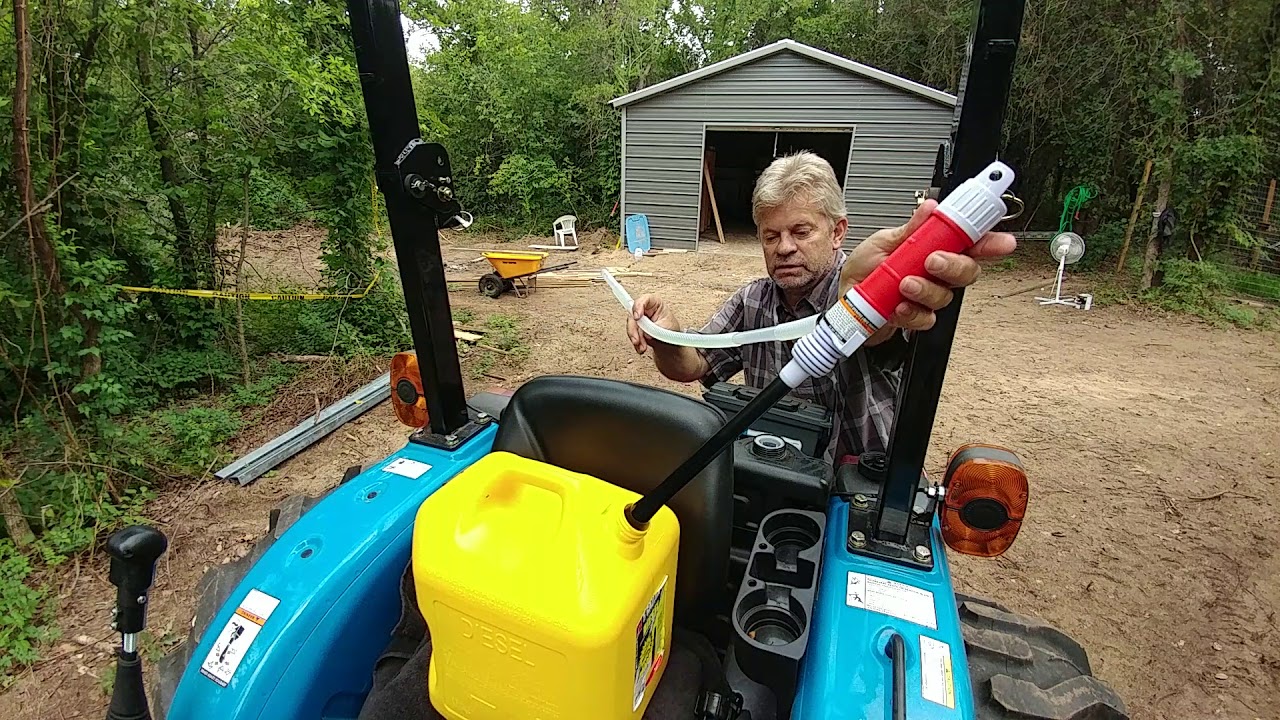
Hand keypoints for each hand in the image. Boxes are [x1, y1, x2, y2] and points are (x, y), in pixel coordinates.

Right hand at [627, 294, 681, 354]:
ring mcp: (640, 319)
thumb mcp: (667, 327)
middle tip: (637, 339)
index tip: (637, 317)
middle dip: (634, 329)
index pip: (644, 300)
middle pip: (633, 315)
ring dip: (636, 338)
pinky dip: (636, 343)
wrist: (671, 342)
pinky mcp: (637, 329)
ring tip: (642, 347)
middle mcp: (646, 310)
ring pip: (631, 327)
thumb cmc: (671, 329)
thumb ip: (655, 328)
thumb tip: (645, 332)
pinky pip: (633, 335)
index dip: (638, 306)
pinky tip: (641, 348)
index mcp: (655, 303)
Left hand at [840, 199, 1015, 333]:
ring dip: (925, 289)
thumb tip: (930, 208)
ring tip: (903, 283)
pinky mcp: (916, 317)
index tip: (1002, 241)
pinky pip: (926, 318)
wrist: (844, 298)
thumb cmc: (864, 269)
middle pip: (967, 272)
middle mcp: (937, 273)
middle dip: (954, 266)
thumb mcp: (884, 242)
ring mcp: (928, 296)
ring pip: (946, 296)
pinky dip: (912, 312)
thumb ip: (910, 229)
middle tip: (933, 261)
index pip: (970, 243)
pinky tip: (897, 306)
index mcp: (934, 248)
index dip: (991, 242)